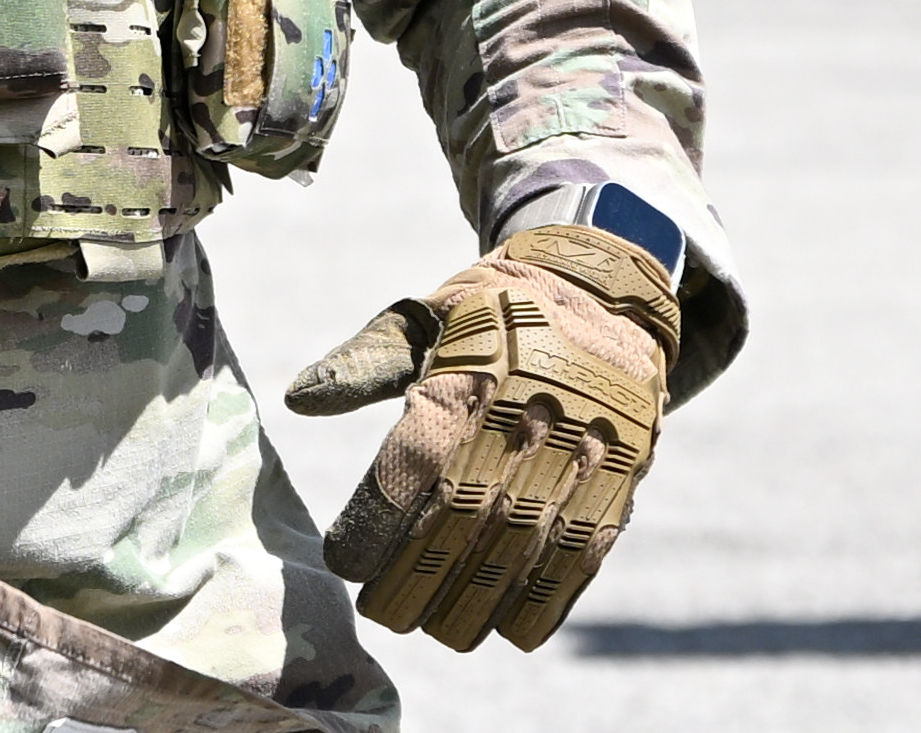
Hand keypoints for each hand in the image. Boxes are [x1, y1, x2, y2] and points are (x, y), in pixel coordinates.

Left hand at [286, 222, 681, 650]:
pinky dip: (549, 596)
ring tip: (433, 628)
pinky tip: (511, 629)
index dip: (377, 518)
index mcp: (473, 371)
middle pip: (468, 514)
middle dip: (419, 573)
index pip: (417, 460)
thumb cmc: (493, 309)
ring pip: (527, 542)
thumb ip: (365, 360)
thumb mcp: (427, 312)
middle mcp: (532, 414)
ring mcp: (585, 449)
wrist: (607, 291)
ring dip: (478, 598)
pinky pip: (586, 548)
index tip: (343, 560)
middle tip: (380, 611)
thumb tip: (298, 400)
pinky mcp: (622, 476)